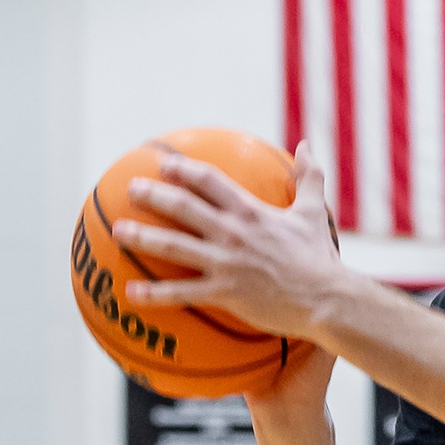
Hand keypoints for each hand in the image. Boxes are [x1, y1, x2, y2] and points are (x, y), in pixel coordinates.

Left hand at [114, 143, 347, 341]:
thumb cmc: (320, 257)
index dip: (184, 169)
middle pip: (184, 207)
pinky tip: (130, 293)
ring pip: (175, 246)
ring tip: (118, 231)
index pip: (210, 182)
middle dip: (153, 195)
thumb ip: (309, 176)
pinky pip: (182, 293)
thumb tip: (307, 145)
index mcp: (251, 211)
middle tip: (130, 188)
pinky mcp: (225, 292)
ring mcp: (226, 263)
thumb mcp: (314, 212)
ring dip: (143, 237)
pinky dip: (154, 294)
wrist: (327, 299)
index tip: (163, 162)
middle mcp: (233, 233)